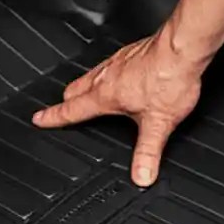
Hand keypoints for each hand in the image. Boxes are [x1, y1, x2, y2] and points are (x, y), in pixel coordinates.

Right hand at [32, 27, 205, 186]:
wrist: (183, 47)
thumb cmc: (170, 78)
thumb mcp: (158, 123)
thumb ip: (148, 152)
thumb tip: (142, 176)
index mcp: (106, 94)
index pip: (72, 109)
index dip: (53, 117)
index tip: (39, 119)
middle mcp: (108, 75)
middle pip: (77, 88)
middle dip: (67, 99)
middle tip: (61, 106)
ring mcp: (119, 61)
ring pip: (92, 74)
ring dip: (85, 84)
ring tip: (84, 91)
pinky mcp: (133, 52)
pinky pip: (111, 63)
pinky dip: (107, 73)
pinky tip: (119, 75)